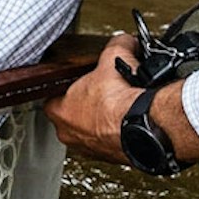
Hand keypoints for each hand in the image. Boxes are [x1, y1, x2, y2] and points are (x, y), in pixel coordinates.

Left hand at [44, 33, 198, 167]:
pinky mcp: (110, 158)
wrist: (144, 128)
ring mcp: (89, 149)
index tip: (83, 81)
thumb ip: (115, 46)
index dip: (69, 86)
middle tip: (104, 92)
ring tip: (120, 106)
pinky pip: (110, 143)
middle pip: (72, 115)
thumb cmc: (119, 102)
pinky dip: (118, 133)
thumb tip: (123, 40)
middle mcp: (69, 134)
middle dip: (87, 104)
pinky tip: (130, 120)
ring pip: (91, 131)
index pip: (54, 96)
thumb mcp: (114, 59)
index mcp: (59, 111)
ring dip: (103, 121)